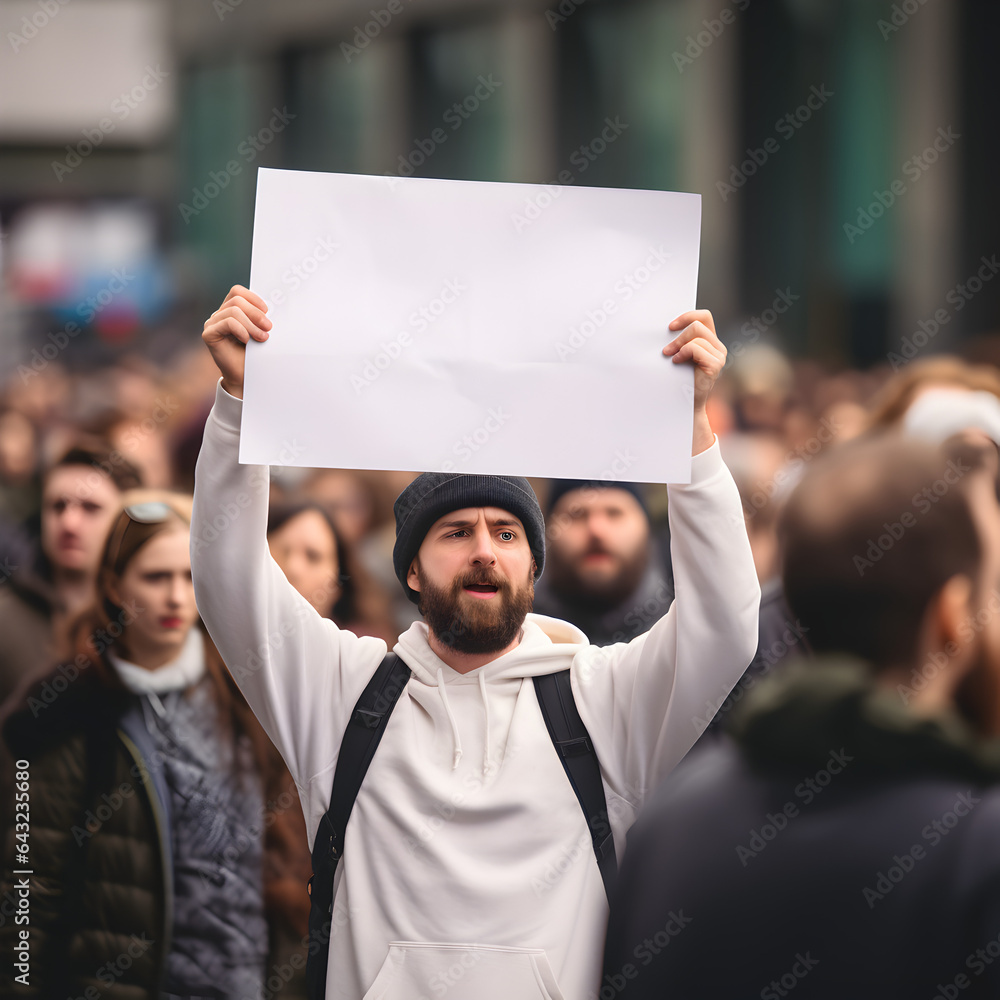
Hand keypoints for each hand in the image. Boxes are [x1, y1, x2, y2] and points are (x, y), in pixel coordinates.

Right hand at [201, 285, 270, 398]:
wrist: (245, 376)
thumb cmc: (253, 354)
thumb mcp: (260, 331)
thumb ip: (260, 318)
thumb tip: (270, 307)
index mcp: (230, 311)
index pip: (237, 292)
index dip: (253, 298)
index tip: (267, 311)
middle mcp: (218, 315)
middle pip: (237, 301)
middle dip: (256, 314)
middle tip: (268, 328)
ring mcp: (212, 324)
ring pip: (233, 312)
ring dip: (252, 325)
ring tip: (262, 337)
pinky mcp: (209, 334)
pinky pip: (227, 323)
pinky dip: (241, 330)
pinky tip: (247, 341)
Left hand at [663, 309, 725, 454]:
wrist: (684, 404)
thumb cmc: (678, 380)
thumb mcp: (678, 356)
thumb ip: (678, 342)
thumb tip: (664, 328)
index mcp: (710, 341)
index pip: (704, 316)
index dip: (688, 316)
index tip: (670, 326)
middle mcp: (718, 347)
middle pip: (699, 324)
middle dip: (679, 334)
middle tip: (666, 349)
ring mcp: (719, 356)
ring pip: (697, 335)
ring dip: (679, 345)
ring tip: (671, 357)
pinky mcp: (716, 365)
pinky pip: (697, 348)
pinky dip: (684, 353)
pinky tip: (677, 362)